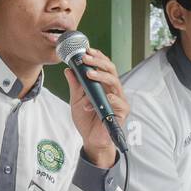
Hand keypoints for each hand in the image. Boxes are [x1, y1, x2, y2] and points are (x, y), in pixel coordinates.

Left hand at [63, 47, 127, 167]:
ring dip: (101, 77)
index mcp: (104, 85)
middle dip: (98, 62)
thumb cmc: (86, 120)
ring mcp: (118, 100)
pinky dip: (110, 99)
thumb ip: (75, 85)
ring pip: (115, 83)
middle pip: (111, 70)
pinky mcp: (122, 112)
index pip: (103, 67)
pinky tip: (102, 98)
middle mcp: (113, 90)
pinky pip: (119, 102)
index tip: (85, 50)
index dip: (96, 57)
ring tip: (89, 73)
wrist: (90, 139)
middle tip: (86, 57)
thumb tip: (69, 69)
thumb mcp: (76, 100)